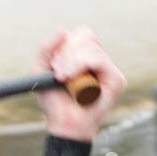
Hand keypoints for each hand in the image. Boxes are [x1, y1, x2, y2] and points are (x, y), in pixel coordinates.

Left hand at [36, 26, 126, 141]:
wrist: (62, 125)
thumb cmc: (54, 102)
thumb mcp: (40, 72)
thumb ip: (45, 50)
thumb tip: (61, 29)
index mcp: (86, 58)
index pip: (82, 35)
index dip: (66, 45)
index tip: (54, 64)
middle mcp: (100, 62)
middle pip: (86, 38)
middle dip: (66, 54)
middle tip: (57, 74)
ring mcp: (109, 70)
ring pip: (90, 48)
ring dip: (71, 63)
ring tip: (63, 79)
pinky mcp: (116, 80)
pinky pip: (98, 60)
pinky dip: (81, 66)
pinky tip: (71, 79)